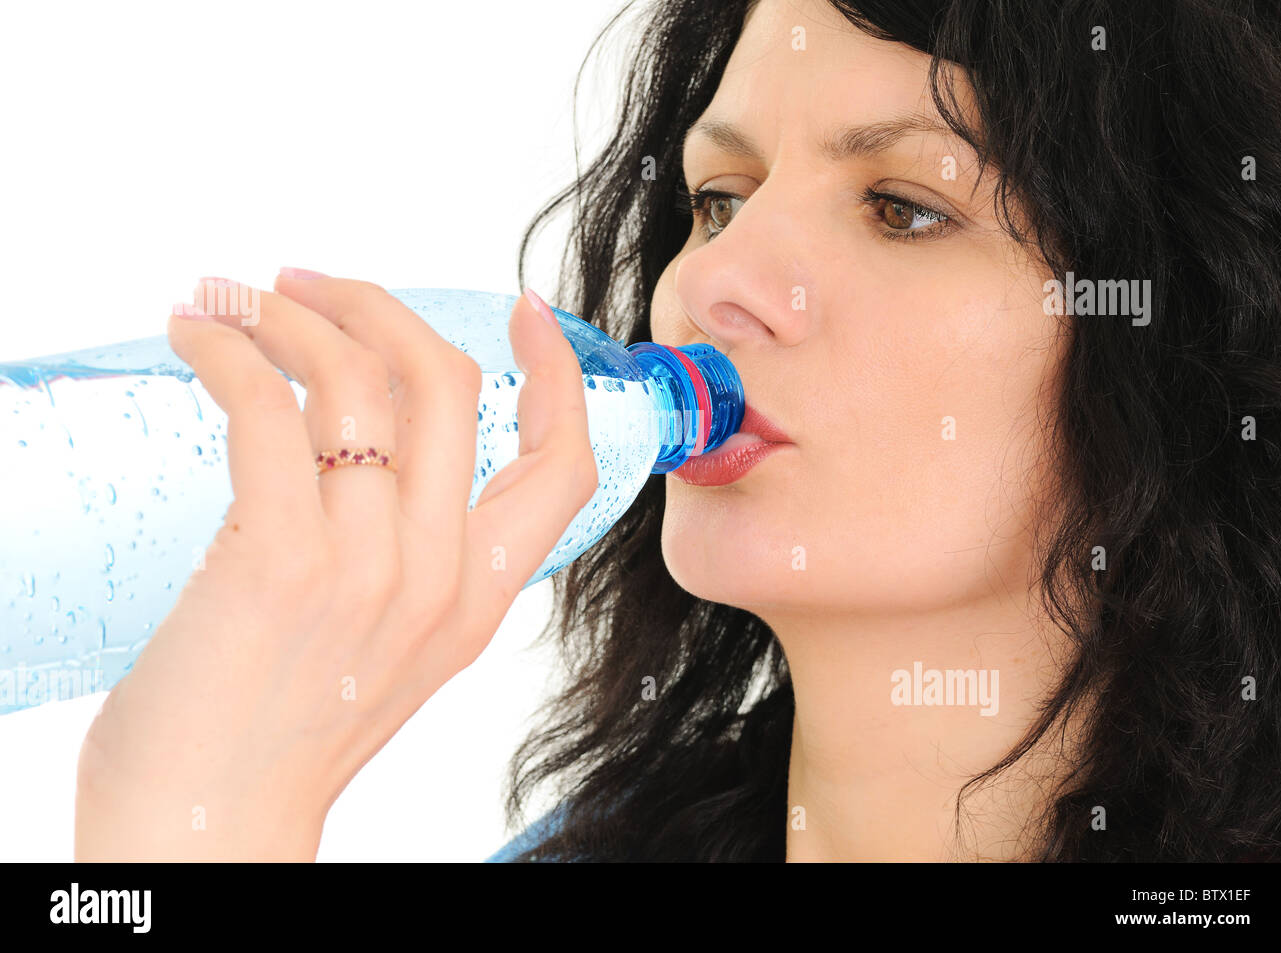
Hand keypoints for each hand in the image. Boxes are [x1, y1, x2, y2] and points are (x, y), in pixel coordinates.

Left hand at [74, 273, 597, 859]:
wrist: (207, 828)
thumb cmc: (273, 734)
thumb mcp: (382, 646)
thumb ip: (402, 557)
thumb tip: (355, 439)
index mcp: (478, 600)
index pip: (564, 467)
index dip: (555, 373)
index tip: (521, 309)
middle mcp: (439, 579)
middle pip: (448, 385)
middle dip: (375, 305)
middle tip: (307, 283)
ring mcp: (367, 571)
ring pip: (357, 380)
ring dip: (288, 315)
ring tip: (235, 303)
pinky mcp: (279, 562)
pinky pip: (268, 410)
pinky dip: (230, 351)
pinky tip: (198, 339)